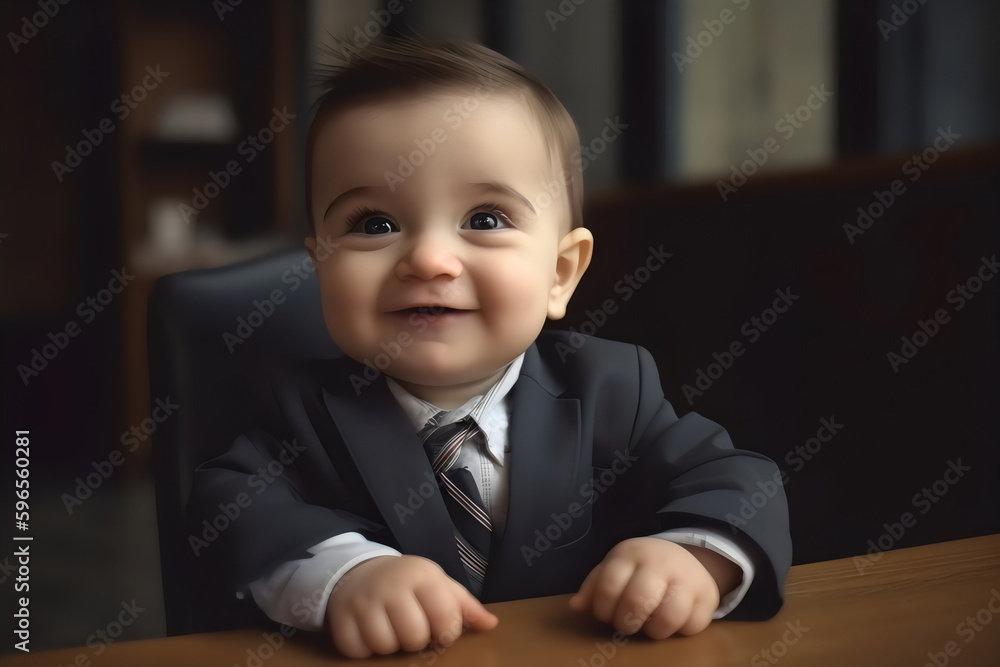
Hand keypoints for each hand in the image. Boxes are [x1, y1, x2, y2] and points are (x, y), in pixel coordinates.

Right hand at [325, 555, 497, 657]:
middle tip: (411, 626)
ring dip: (390, 644)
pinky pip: (357, 650)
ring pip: (384, 645)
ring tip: (390, 628)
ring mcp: (363, 601)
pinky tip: (369, 632)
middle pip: (414, 636)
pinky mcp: (340, 617)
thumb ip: (465, 605)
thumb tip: (491, 624)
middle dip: (416, 639)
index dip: (446, 631)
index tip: (440, 627)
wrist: (359, 571)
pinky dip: (364, 648)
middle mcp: (391, 586)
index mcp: (422, 576)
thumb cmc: (407, 583)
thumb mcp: (437, 584)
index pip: (445, 617)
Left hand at [568, 537, 739, 638]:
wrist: (682, 555)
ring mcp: (686, 578)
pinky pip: (692, 626)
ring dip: (653, 630)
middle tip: (626, 624)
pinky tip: (672, 621)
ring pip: (667, 618)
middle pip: (637, 602)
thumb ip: (593, 587)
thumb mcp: (614, 569)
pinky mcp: (707, 595)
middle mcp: (660, 562)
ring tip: (649, 624)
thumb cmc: (639, 568)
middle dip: (626, 622)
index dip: (602, 609)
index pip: (609, 586)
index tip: (605, 614)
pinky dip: (679, 631)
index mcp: (631, 554)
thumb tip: (575, 607)